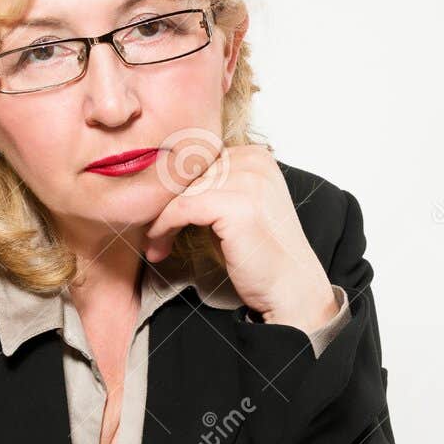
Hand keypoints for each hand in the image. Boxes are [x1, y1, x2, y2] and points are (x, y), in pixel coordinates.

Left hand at [144, 142, 337, 333]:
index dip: (174, 187)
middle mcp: (255, 162)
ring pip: (181, 191)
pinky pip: (182, 208)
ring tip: (155, 243)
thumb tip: (164, 185)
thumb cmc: (262, 254)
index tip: (157, 213)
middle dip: (163, 203)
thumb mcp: (236, 208)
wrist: (291, 287)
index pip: (198, 160)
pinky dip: (164, 227)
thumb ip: (212, 188)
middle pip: (187, 173)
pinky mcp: (237, 206)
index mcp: (257, 156)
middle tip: (151, 232)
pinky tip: (159, 245)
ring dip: (160, 219)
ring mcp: (248, 182)